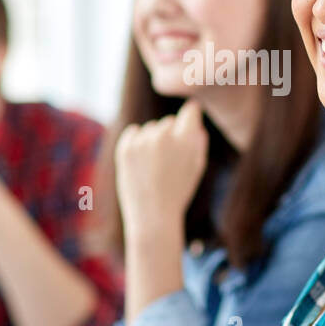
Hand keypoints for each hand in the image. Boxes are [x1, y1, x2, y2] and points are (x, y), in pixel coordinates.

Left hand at [115, 99, 208, 227]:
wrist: (152, 215)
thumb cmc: (178, 192)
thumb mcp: (197, 168)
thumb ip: (198, 142)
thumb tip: (195, 123)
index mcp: (187, 139)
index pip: (191, 110)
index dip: (191, 114)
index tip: (190, 116)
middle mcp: (164, 136)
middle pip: (169, 122)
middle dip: (171, 135)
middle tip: (169, 161)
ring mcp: (143, 141)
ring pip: (150, 128)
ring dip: (153, 141)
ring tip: (154, 167)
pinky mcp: (126, 148)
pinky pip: (133, 132)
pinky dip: (137, 142)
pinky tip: (142, 162)